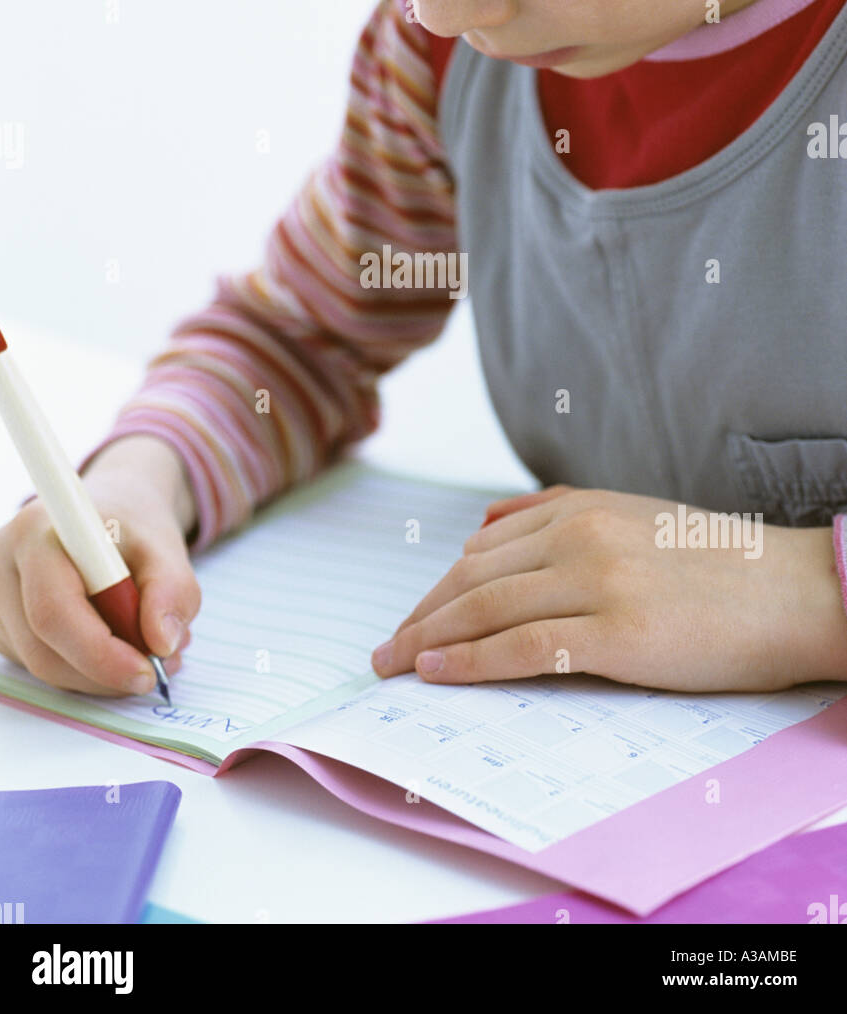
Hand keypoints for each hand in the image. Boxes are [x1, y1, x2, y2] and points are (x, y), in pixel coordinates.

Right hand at [0, 438, 200, 695]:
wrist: (103, 516)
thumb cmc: (129, 526)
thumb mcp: (165, 547)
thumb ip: (172, 590)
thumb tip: (161, 643)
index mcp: (34, 533)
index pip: (54, 612)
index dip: (99, 653)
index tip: (146, 673)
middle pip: (44, 651)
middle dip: (106, 672)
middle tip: (160, 667)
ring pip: (43, 666)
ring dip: (100, 675)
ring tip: (148, 647)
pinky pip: (40, 665)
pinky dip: (84, 668)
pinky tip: (115, 643)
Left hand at [371, 485, 846, 691]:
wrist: (795, 590)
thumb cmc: (719, 564)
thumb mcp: (635, 516)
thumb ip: (561, 513)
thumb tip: (489, 521)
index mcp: (581, 510)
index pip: (481, 551)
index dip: (437, 590)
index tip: (412, 619)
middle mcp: (579, 537)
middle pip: (471, 579)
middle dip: (420, 617)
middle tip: (386, 650)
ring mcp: (597, 581)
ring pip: (486, 609)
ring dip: (428, 640)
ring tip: (395, 667)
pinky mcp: (619, 631)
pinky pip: (523, 646)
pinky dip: (469, 661)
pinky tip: (436, 672)